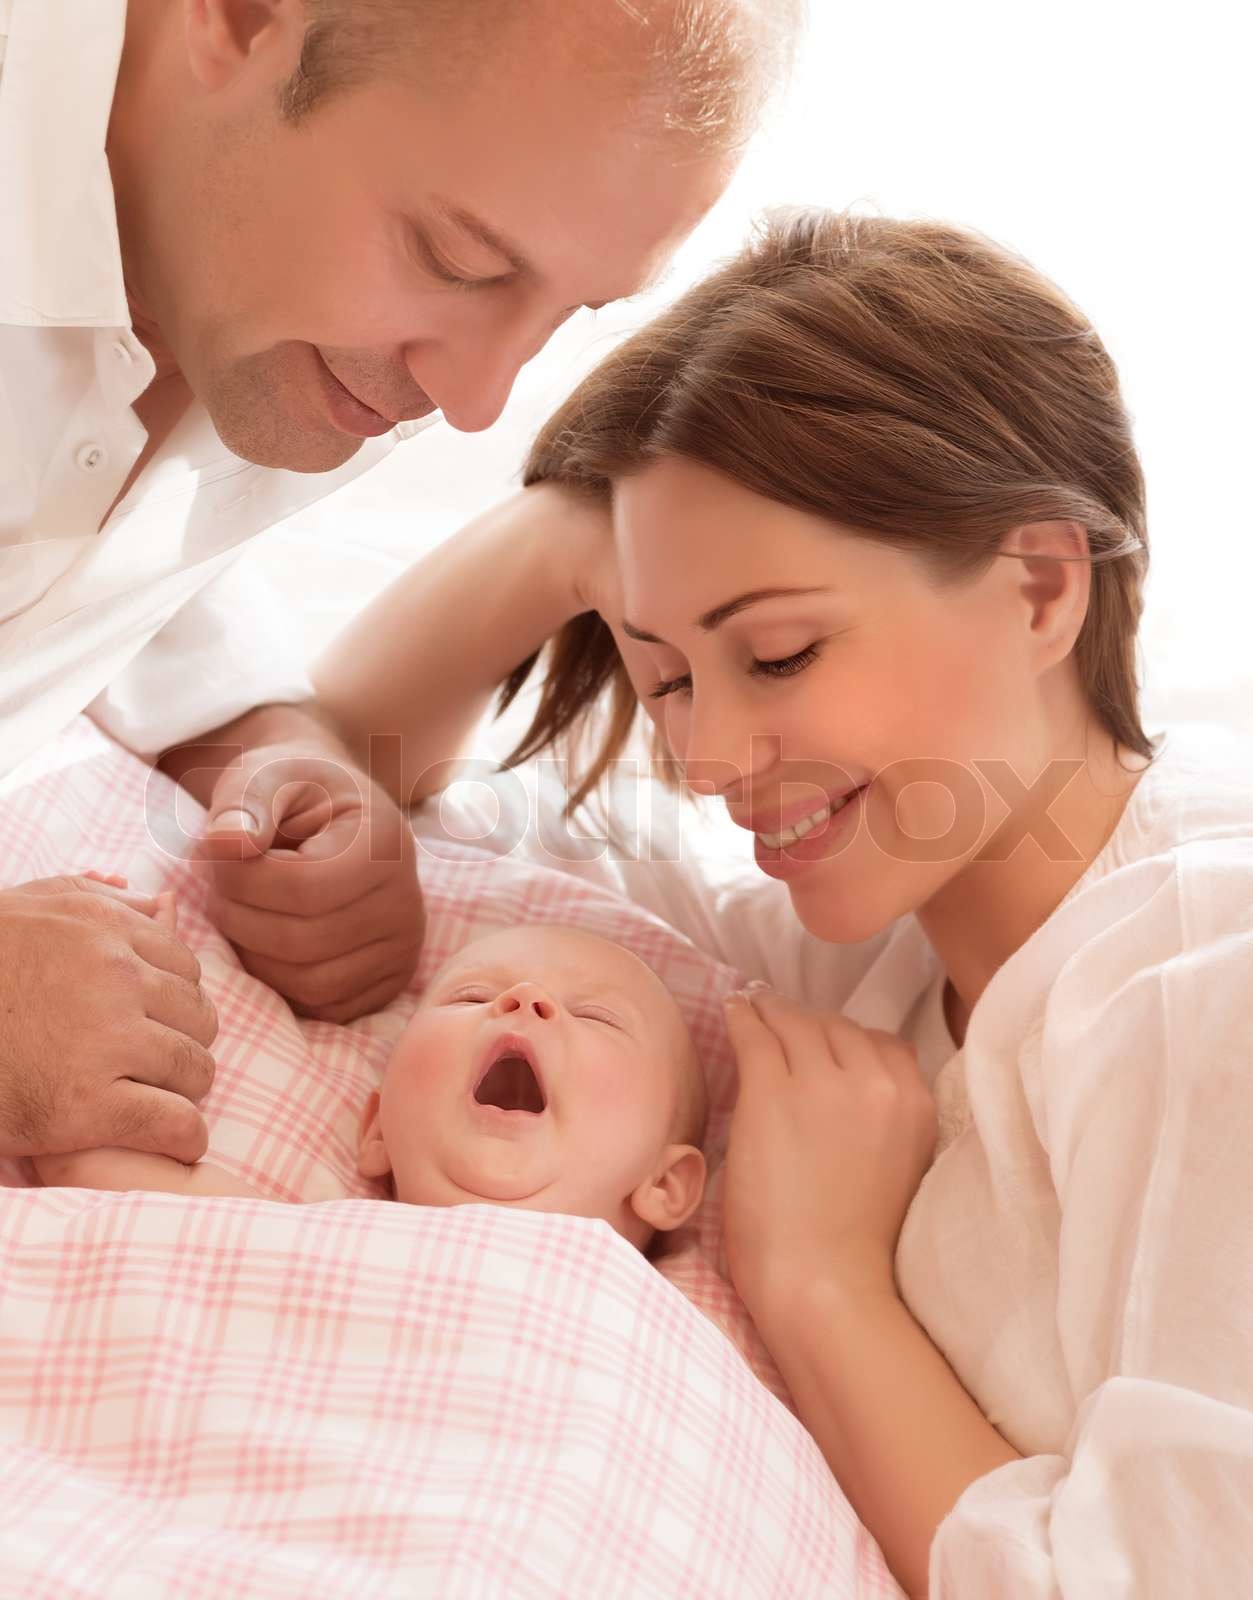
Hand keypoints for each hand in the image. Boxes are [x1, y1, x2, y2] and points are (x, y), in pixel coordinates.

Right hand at [0, 875, 216, 1160]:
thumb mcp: (28, 910)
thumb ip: (96, 898)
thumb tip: (161, 901)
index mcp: (103, 929)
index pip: (185, 969)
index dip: (175, 1003)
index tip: (160, 1025)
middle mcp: (114, 977)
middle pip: (197, 1017)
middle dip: (185, 1042)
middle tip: (161, 1067)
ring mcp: (105, 1039)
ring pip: (194, 1067)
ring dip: (186, 1089)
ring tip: (167, 1101)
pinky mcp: (88, 1104)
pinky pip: (172, 1120)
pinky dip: (185, 1137)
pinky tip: (181, 1142)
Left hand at [197, 744, 422, 1021]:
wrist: (335, 815)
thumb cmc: (295, 793)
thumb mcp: (266, 775)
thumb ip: (244, 801)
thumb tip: (225, 842)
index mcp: (387, 843)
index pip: (302, 889)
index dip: (239, 880)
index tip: (212, 854)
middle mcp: (407, 902)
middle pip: (302, 943)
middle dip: (238, 918)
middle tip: (217, 888)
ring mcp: (404, 949)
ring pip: (309, 984)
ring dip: (251, 954)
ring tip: (237, 910)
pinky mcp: (388, 983)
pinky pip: (322, 1007)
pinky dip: (278, 984)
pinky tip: (263, 939)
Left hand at [721, 985, 937, 1313]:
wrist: (825, 1283)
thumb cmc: (856, 1244)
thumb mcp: (899, 1165)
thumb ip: (887, 1118)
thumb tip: (850, 1085)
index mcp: (915, 1103)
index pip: (884, 1043)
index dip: (849, 1040)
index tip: (824, 1041)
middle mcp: (875, 1082)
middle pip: (839, 1026)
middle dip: (809, 1022)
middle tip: (782, 1018)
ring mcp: (821, 1083)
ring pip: (795, 1021)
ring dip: (772, 1011)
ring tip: (753, 1005)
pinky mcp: (771, 1092)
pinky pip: (753, 1033)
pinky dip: (741, 1017)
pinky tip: (734, 1012)